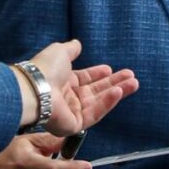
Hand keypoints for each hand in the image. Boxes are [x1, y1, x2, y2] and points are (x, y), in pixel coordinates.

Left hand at [19, 40, 138, 137]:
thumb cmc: (44, 70)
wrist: (34, 90)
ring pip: (99, 102)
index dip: (98, 74)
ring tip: (133, 83)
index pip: (84, 79)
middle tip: (132, 77)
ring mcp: (71, 112)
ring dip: (116, 92)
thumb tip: (77, 43)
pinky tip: (118, 92)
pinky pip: (94, 113)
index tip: (110, 69)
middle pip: (96, 91)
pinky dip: (107, 103)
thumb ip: (71, 49)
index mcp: (62, 81)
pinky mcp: (75, 125)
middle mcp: (68, 97)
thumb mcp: (60, 52)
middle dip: (114, 83)